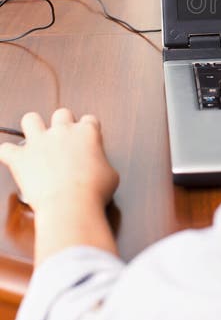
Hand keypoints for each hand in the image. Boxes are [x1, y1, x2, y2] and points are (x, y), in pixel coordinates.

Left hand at [0, 108, 118, 212]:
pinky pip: (5, 149)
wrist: (71, 205)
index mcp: (87, 133)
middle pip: (62, 114)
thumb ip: (102, 163)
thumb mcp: (111, 175)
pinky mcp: (21, 158)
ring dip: (32, 127)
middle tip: (63, 141)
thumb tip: (98, 167)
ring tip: (35, 139)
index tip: (86, 141)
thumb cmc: (93, 192)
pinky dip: (8, 154)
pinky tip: (12, 159)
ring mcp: (40, 142)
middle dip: (62, 124)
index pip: (89, 120)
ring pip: (30, 119)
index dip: (88, 130)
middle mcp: (63, 131)